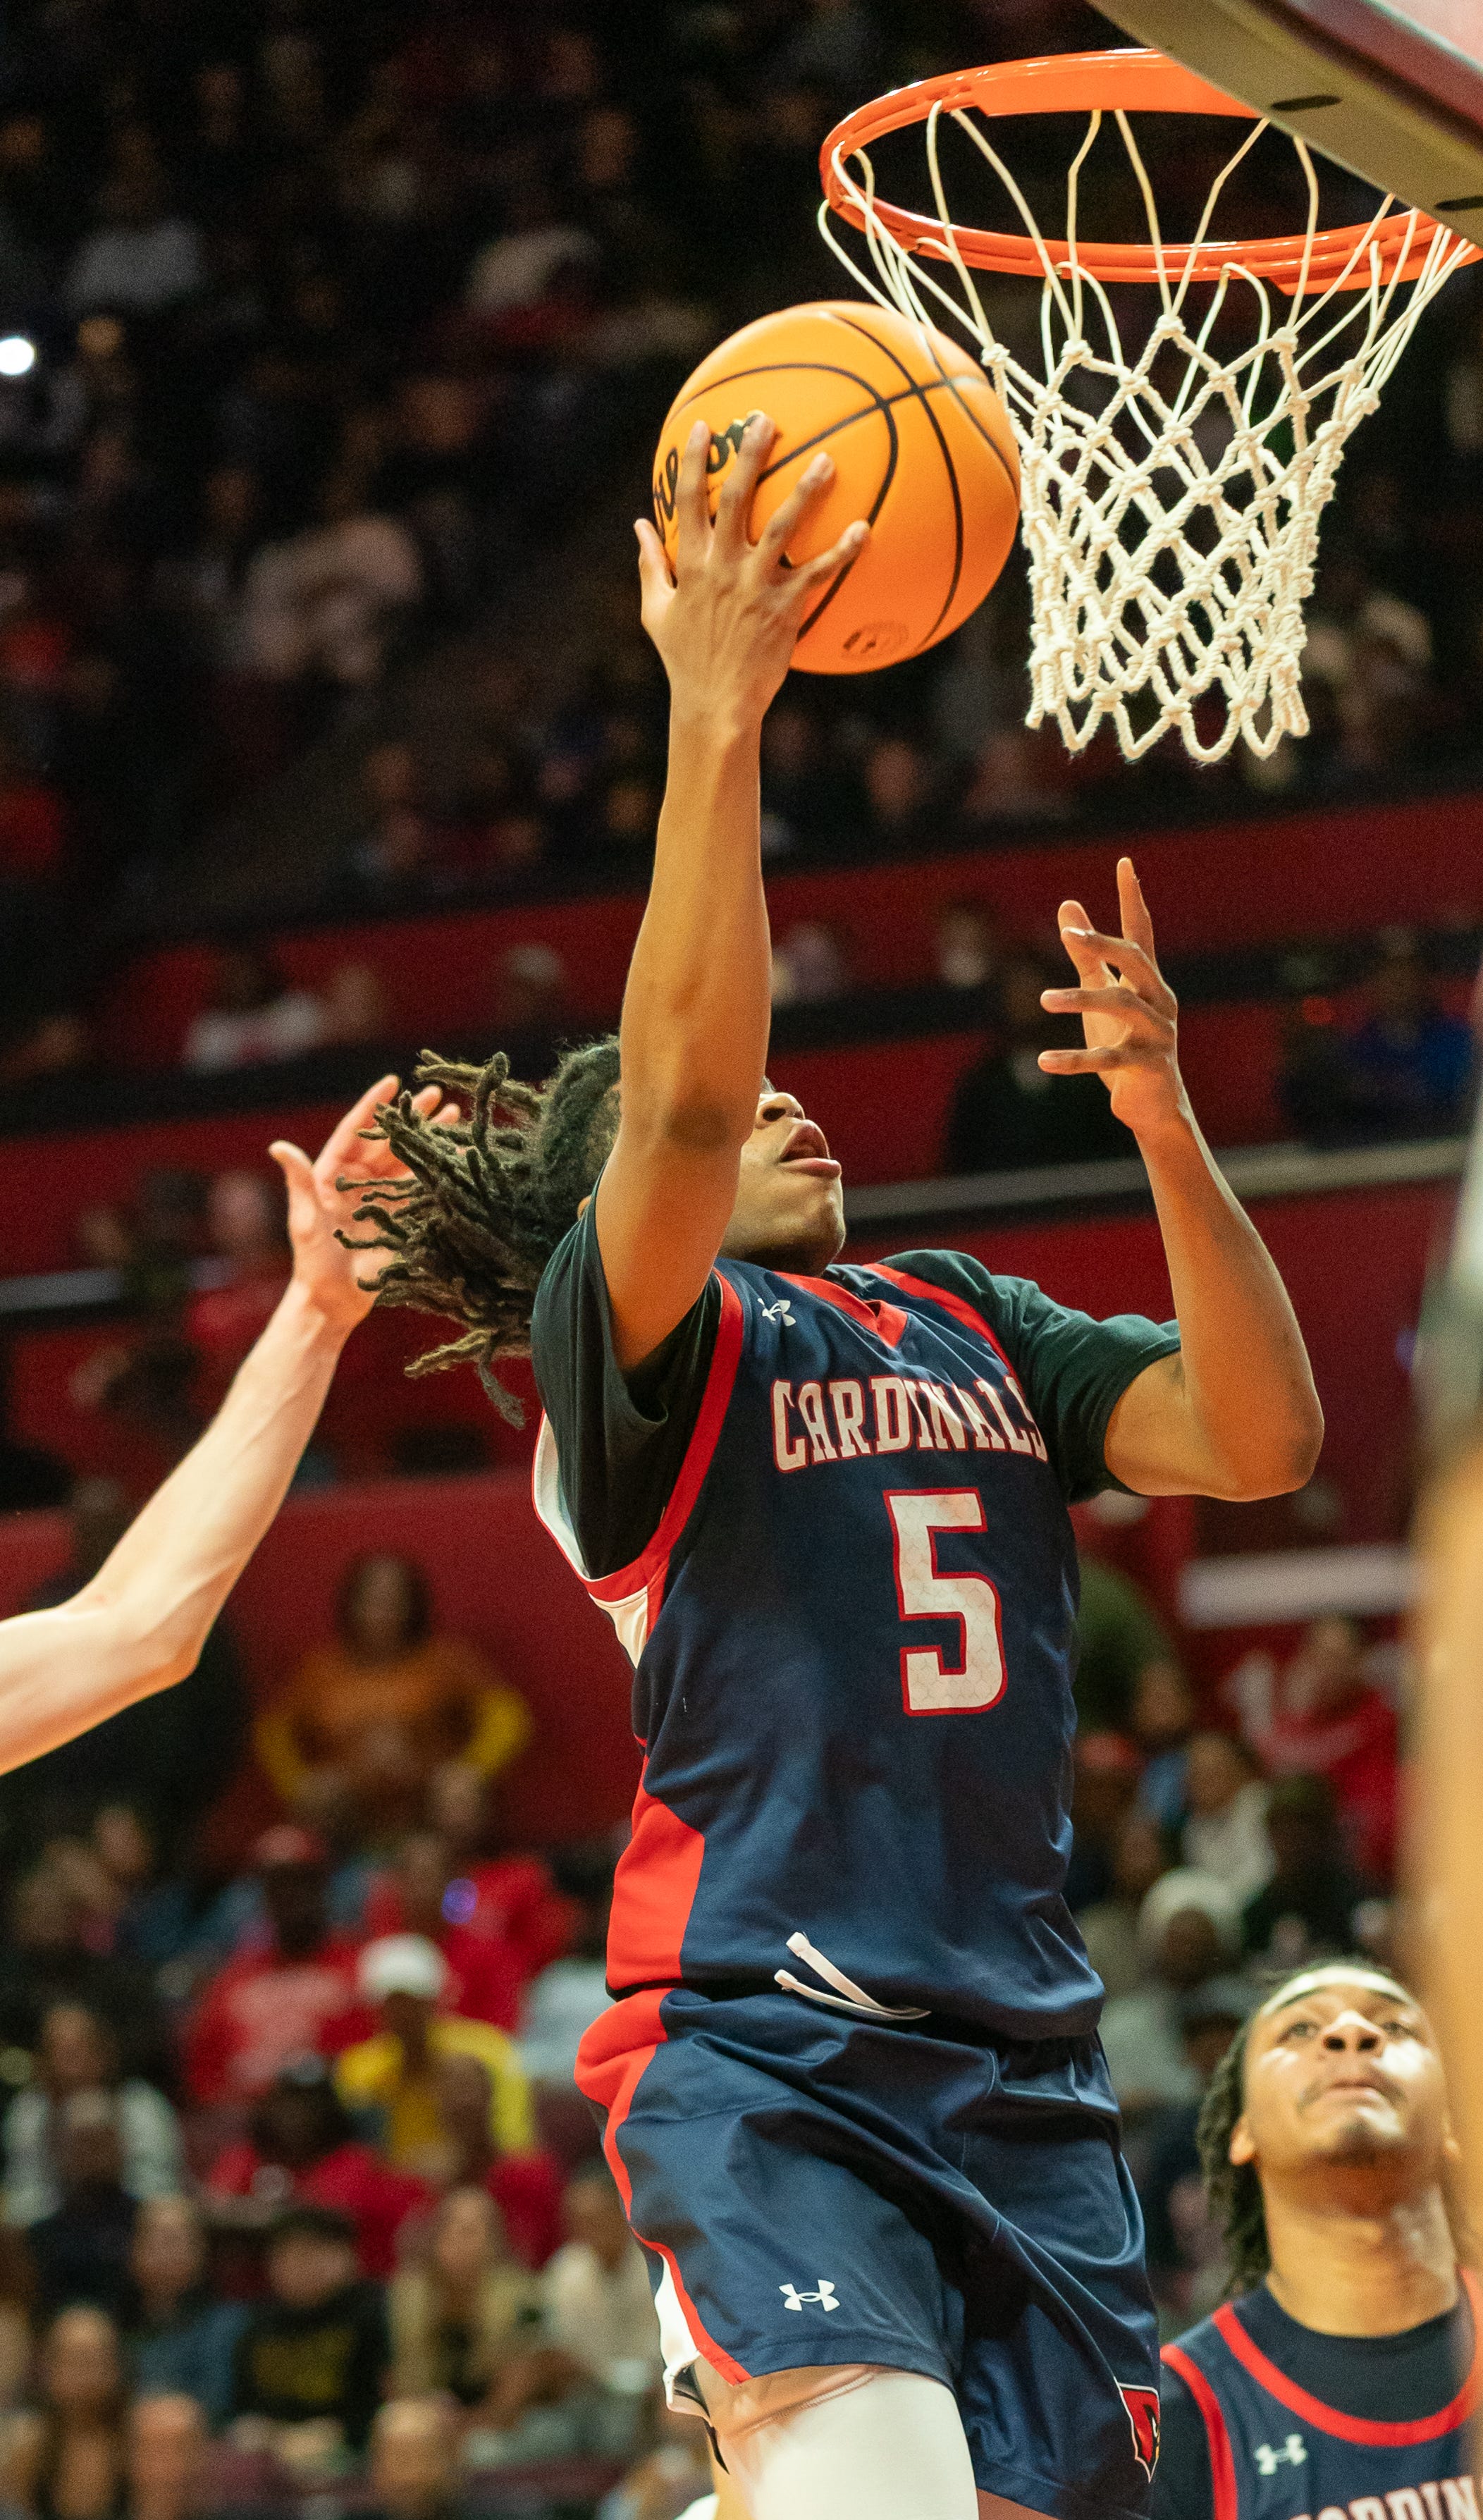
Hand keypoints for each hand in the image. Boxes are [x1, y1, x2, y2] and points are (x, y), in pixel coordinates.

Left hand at [270, 1074, 456, 1335]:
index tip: (392, 1082)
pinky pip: (418, 1187)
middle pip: (387, 1140)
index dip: (373, 1106)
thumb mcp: (305, 1219)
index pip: (355, 1131)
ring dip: (428, 1138)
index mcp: (332, 1173)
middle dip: (411, 1116)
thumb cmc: (312, 1261)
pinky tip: (455, 1154)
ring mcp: (379, 1196)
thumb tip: (278, 1146)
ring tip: (454, 1117)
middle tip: (436, 1094)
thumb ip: (299, 1181)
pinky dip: (436, 1170)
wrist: (333, 1300)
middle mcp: (357, 1179)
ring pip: (406, 1159)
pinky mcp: (398, 1215)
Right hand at [634, 414, 867, 728]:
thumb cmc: (685, 659)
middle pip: (736, 499)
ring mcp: (755, 586)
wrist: (714, 705)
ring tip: (826, 460)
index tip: (701, 426)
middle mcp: (722, 567)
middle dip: (749, 455)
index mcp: (690, 564)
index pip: (687, 501)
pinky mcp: (785, 609)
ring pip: (783, 527)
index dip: (692, 461)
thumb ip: (648, 564)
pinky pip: (818, 574)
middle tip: (766, 420)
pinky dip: (842, 551)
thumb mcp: (656, 611)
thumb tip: (637, 525)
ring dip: (805, 491)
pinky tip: (865, 528)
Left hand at [1038, 857, 1188, 1139]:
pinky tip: (1043, 1061)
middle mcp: (1160, 1001)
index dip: (1133, 898)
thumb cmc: (1125, 1043)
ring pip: (1122, 1006)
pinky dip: (1075, 1061)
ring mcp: (1158, 1033)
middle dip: (1105, 944)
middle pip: (1137, 961)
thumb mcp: (1102, 994)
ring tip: (1043, 1000)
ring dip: (1081, 1001)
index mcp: (1149, 981)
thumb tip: (1068, 902)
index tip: (1124, 863)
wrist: (1154, 1104)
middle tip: (1070, 933)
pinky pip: (1109, 1061)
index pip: (1141, 932)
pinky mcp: (1148, 1066)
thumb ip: (1086, 953)